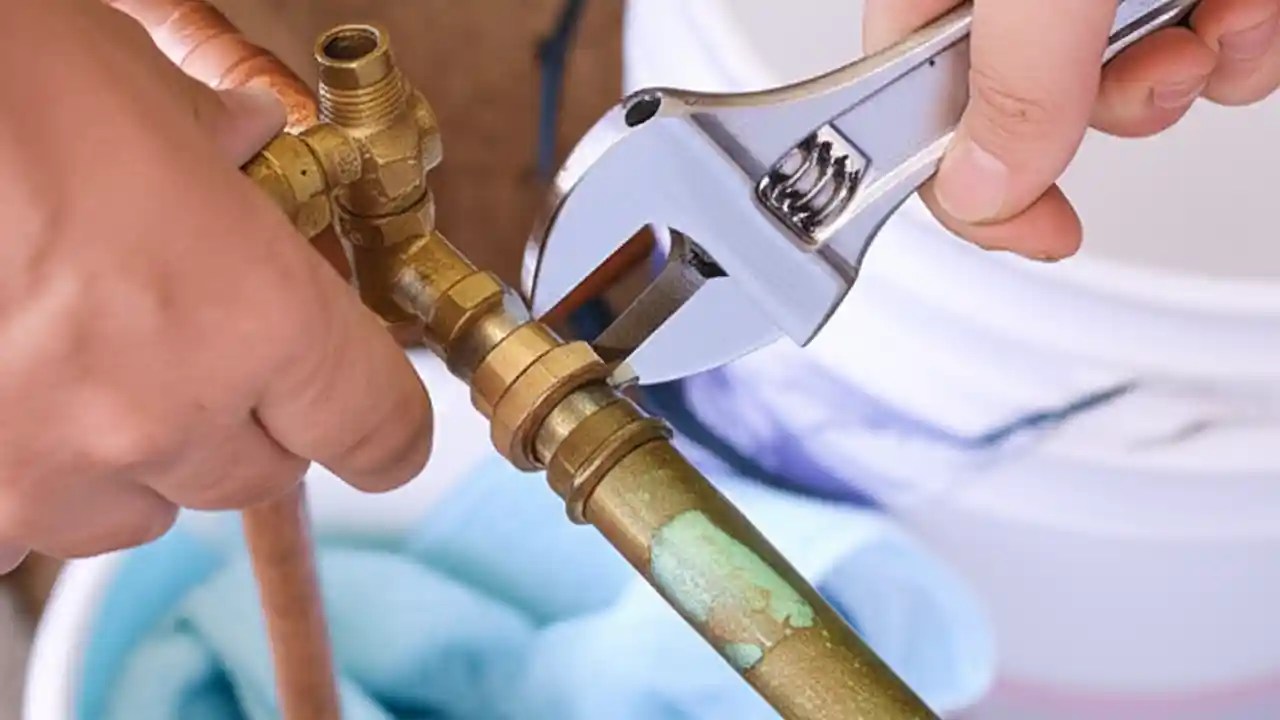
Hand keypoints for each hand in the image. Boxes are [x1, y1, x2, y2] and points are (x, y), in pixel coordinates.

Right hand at [0, 0, 431, 570]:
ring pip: (143, 512)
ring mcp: (50, 467)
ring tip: (82, 359)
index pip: (376, 425)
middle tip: (197, 343)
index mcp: (251, 312)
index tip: (381, 431)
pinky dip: (37, 475)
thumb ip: (218, 148)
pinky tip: (15, 396)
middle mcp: (165, 410)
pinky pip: (30, 526)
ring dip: (137, 454)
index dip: (388, 429)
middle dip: (247, 417)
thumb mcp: (137, 90)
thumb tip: (243, 147)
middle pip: (261, 473)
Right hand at [864, 0, 1279, 259]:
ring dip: (1184, 80)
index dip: (961, 182)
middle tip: (1142, 76)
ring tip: (1216, 19)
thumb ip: (1013, 78)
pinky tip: (1242, 6)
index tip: (1027, 226)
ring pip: (1128, 83)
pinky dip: (1239, 44)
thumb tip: (984, 189)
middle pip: (1028, 107)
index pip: (910, 106)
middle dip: (1103, 116)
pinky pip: (1201, 45)